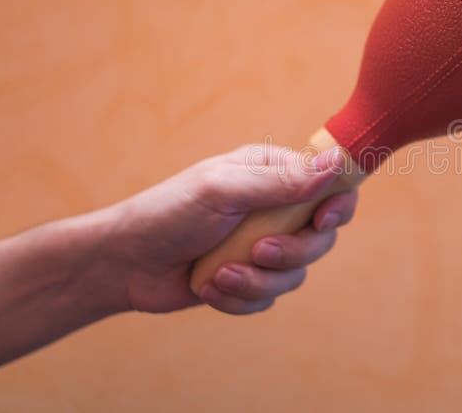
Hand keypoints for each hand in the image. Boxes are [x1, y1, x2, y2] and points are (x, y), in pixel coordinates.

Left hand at [107, 144, 356, 314]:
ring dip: (258, 280)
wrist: (124, 263)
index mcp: (272, 174)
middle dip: (292, 252)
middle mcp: (274, 209)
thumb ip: (282, 182)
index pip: (330, 184)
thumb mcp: (224, 190)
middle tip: (258, 251)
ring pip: (295, 274)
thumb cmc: (169, 213)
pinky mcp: (249, 279)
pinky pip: (269, 297)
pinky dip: (240, 298)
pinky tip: (209, 288)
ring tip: (219, 274)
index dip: (337, 206)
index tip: (322, 222)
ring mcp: (262, 246)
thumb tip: (335, 163)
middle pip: (321, 237)